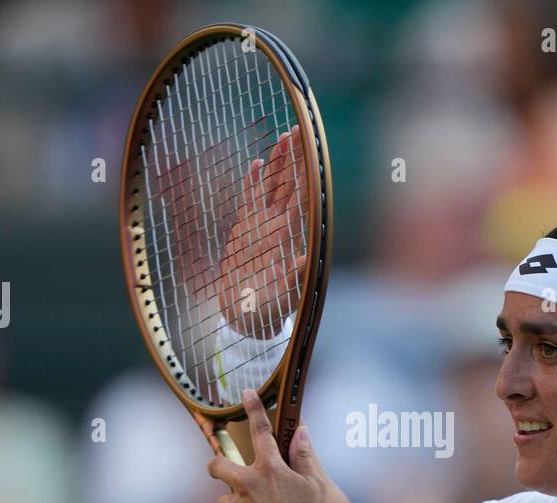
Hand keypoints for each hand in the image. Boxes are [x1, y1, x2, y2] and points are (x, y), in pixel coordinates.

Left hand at [209, 389, 333, 502]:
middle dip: (217, 465)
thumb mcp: (315, 486)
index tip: (246, 393)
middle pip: (217, 465)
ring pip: (224, 499)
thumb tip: (301, 431)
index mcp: (270, 469)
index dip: (253, 409)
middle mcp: (246, 484)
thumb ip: (304, 457)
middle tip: (225, 471)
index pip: (260, 431)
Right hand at [212, 129, 307, 337]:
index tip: (311, 152)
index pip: (302, 199)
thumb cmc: (269, 308)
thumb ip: (295, 277)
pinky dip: (253, 184)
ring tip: (283, 139)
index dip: (306, 175)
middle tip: (298, 132)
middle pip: (289, 185)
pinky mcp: (245, 231)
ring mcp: (262, 226)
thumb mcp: (285, 295)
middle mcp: (278, 227)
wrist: (245, 316)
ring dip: (277, 164)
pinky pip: (250, 201)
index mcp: (291, 237)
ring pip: (271, 188)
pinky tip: (256, 164)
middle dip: (294, 159)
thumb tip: (306, 259)